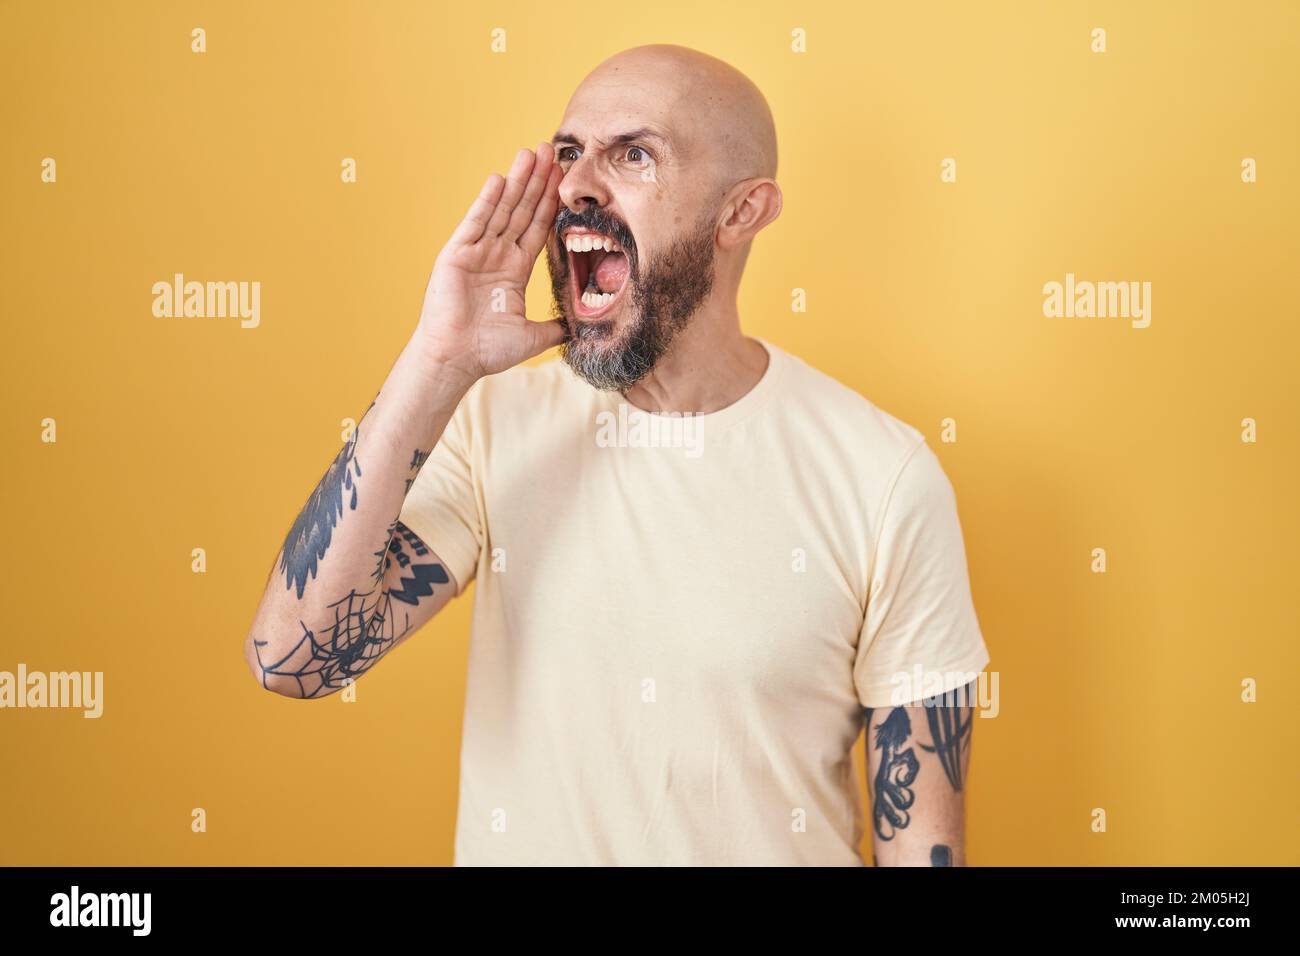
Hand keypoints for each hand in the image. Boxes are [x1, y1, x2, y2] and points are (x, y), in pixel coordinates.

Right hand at [414, 143, 566, 381]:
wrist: (456, 359)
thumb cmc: (487, 350)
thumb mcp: (532, 337)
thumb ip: (556, 328)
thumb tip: (581, 328)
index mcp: (515, 271)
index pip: (538, 229)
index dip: (551, 204)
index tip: (564, 180)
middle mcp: (497, 256)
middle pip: (522, 211)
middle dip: (537, 181)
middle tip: (551, 151)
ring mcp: (477, 252)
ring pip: (502, 209)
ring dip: (517, 181)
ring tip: (530, 153)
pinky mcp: (457, 253)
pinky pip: (476, 222)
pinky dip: (488, 200)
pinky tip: (500, 179)